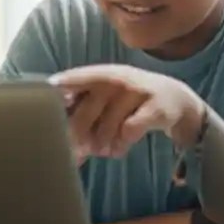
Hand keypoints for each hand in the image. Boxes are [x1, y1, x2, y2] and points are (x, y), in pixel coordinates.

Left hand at [50, 65, 205, 159]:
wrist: (176, 100)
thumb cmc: (131, 101)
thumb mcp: (108, 96)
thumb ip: (82, 107)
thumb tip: (50, 132)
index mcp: (103, 74)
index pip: (77, 77)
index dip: (61, 86)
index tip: (47, 94)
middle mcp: (119, 78)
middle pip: (87, 111)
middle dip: (79, 136)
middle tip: (81, 150)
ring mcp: (139, 91)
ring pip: (107, 126)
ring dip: (102, 144)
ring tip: (105, 149)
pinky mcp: (156, 108)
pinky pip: (129, 132)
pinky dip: (122, 145)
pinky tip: (121, 147)